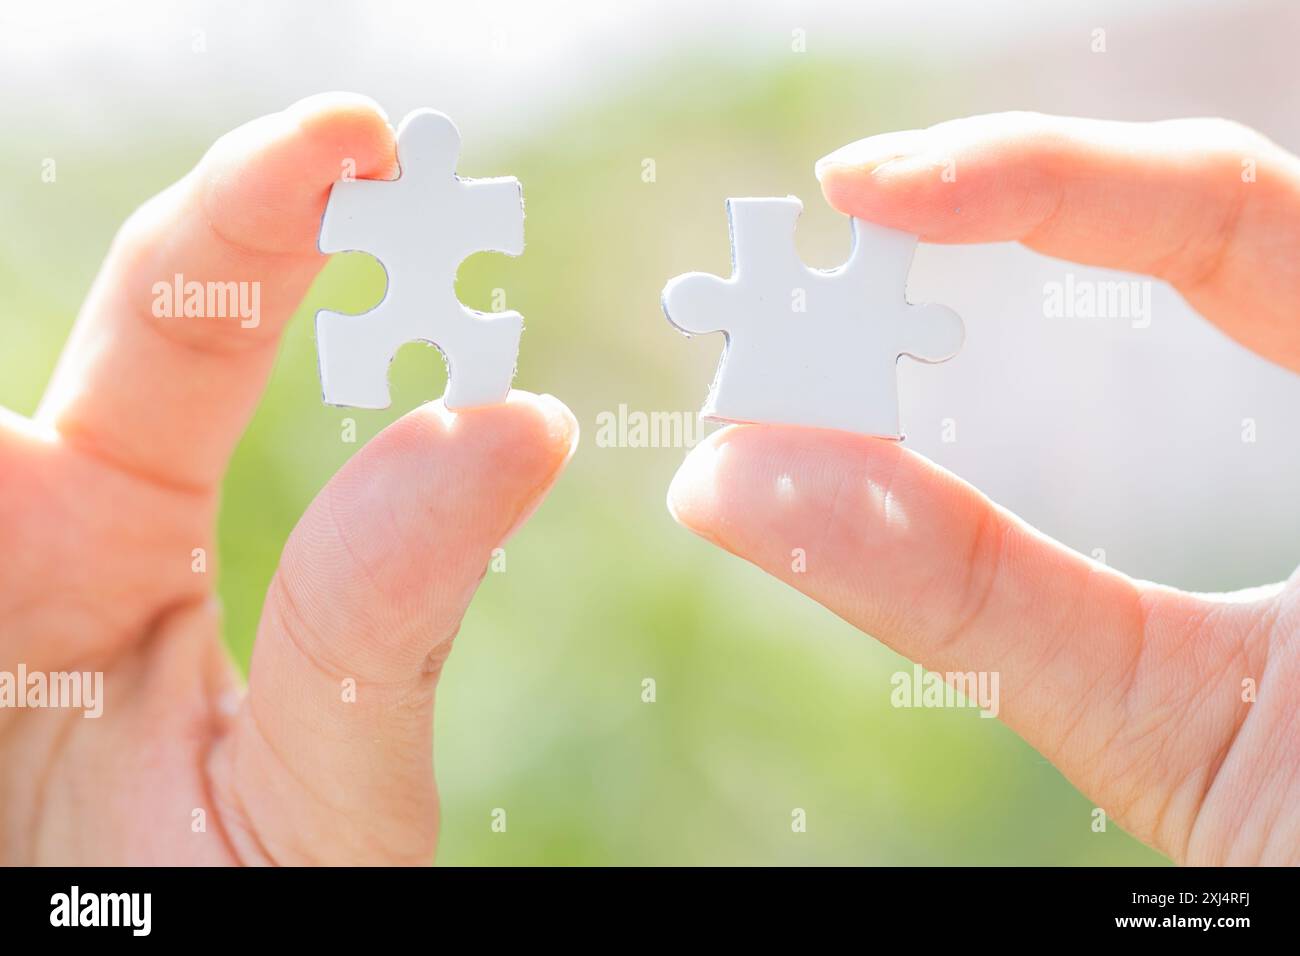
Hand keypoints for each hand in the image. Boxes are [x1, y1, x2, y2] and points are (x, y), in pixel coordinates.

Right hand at [0, 94, 576, 864]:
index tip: (365, 136)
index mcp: (133, 527)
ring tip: (80, 529)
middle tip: (314, 154)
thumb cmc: (220, 905)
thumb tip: (514, 422)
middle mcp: (29, 520)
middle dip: (192, 226)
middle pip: (90, 320)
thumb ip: (382, 623)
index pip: (204, 312)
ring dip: (13, 434)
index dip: (269, 202)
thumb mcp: (317, 790)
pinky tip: (15, 519)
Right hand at [668, 112, 1299, 864]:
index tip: (863, 190)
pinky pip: (1223, 322)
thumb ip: (968, 597)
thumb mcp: (1181, 729)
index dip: (1036, 173)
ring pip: (1218, 252)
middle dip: (1007, 200)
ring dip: (1029, 244)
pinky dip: (1090, 303)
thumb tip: (742, 483)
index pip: (1234, 211)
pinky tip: (973, 320)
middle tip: (833, 238)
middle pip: (1216, 206)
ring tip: (862, 291)